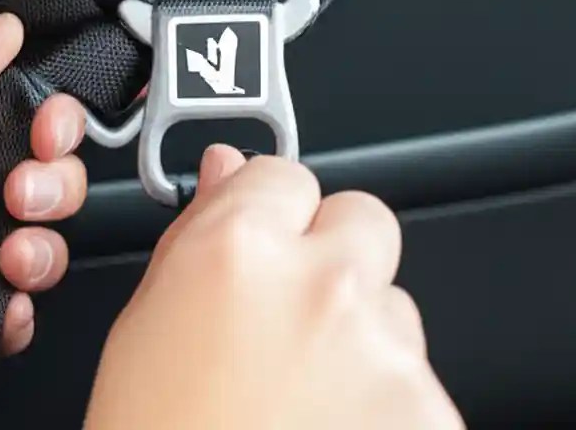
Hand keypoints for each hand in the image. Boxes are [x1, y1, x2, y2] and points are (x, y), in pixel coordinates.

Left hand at [0, 13, 88, 419]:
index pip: (6, 111)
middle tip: (24, 191)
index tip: (52, 126)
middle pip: (33, 178)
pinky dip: (14, 316)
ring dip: (43, 248)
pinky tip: (1, 304)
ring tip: (13, 251)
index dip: (46, 117)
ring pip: (28, 246)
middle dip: (53, 182)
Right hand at [84, 148, 463, 429]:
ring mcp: (384, 354)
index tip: (267, 246)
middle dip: (335, 260)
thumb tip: (226, 169)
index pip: (285, 175)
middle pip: (363, 221)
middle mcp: (319, 287)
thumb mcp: (145, 332)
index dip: (272, 217)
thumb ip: (197, 238)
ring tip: (305, 406)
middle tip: (294, 326)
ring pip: (395, 308)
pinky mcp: (429, 413)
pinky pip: (417, 382)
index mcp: (237, 254)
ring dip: (362, 341)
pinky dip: (386, 407)